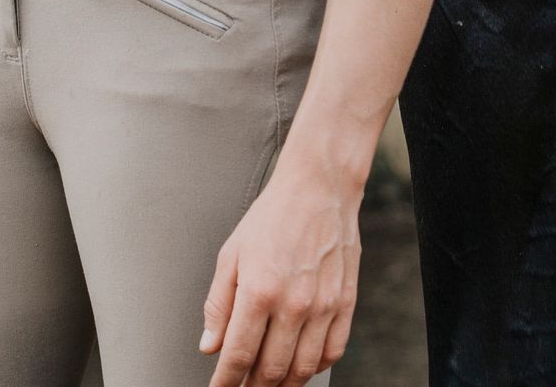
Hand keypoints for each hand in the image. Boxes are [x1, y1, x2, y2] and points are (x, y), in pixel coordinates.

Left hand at [198, 154, 361, 384]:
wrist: (318, 188)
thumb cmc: (273, 216)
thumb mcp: (232, 253)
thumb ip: (219, 304)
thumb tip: (210, 346)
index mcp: (260, 289)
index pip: (239, 355)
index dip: (226, 380)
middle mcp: (293, 303)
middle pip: (271, 370)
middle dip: (252, 386)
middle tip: (242, 386)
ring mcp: (323, 306)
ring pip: (302, 370)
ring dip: (283, 384)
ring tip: (268, 383)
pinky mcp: (345, 304)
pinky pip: (331, 353)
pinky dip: (313, 369)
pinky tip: (300, 365)